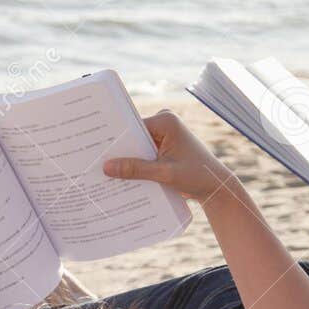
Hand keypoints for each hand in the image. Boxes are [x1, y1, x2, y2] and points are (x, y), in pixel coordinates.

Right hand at [104, 111, 236, 204]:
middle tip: (93, 162)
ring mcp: (162, 135)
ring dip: (125, 160)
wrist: (215, 187)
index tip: (94, 149)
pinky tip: (118, 177)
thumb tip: (107, 167)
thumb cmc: (197, 176)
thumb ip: (137, 169)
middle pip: (132, 137)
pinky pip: (142, 154)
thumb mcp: (165, 174)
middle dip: (118, 151)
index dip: (114, 140)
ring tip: (102, 171)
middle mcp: (163, 123)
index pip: (131, 127)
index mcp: (165, 121)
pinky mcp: (162, 148)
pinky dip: (134, 165)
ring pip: (136, 147)